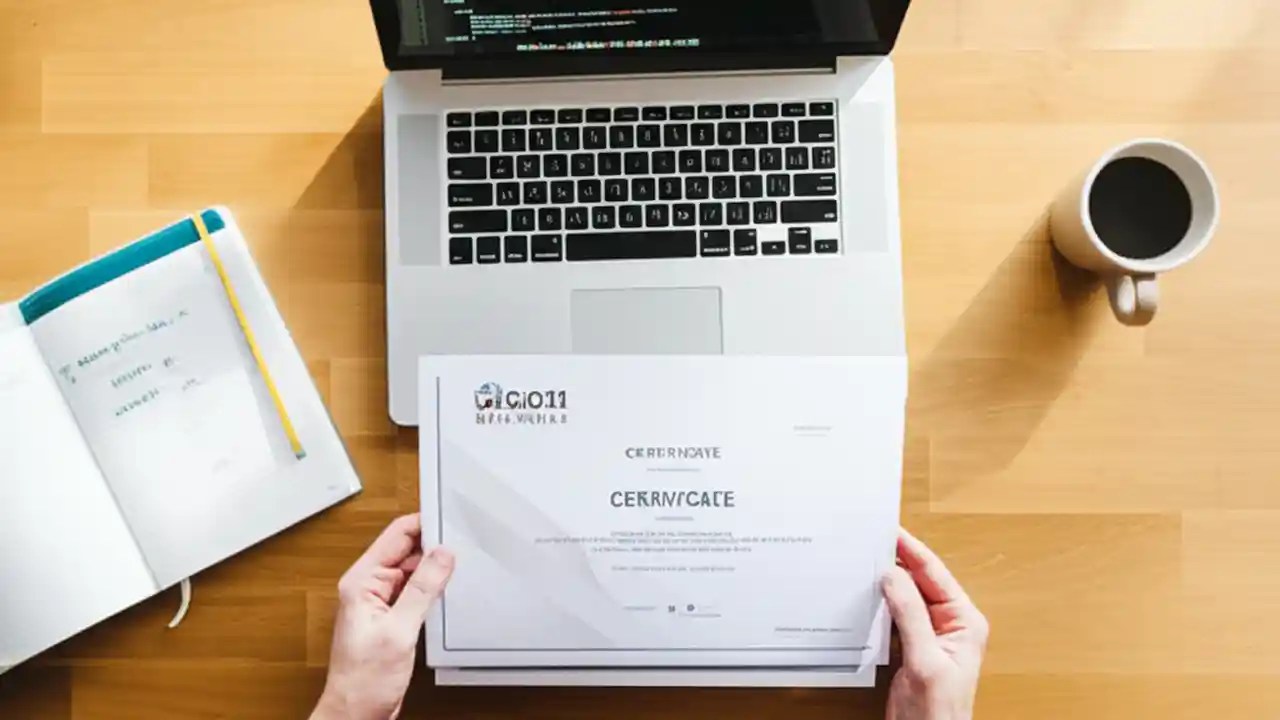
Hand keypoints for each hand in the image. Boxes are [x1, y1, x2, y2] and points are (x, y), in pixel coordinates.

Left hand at [311, 514, 454, 719]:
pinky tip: (445, 594)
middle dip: (434, 547)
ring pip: (413, 571)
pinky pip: (415, 591)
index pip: (396, 535)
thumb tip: (442, 555)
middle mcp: (368, 587)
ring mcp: (380, 602)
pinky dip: (431, 589)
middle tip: (461, 547)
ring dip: (433, 570)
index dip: (423, 524)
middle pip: (406, 550)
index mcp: (361, 581)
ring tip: (456, 572)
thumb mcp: (399, 630)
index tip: (449, 521)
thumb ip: (422, 589)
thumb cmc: (362, 681)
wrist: (357, 713)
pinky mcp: (391, 617)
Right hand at [881, 528, 987, 719]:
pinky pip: (895, 613)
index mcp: (965, 621)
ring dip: (888, 580)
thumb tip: (894, 576)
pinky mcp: (911, 646)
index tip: (892, 531)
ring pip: (906, 595)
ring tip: (867, 558)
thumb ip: (910, 616)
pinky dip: (881, 601)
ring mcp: (930, 634)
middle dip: (898, 560)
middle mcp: (950, 623)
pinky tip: (867, 592)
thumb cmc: (940, 713)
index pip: (935, 575)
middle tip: (873, 539)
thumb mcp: (925, 660)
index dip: (912, 550)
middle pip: (920, 580)